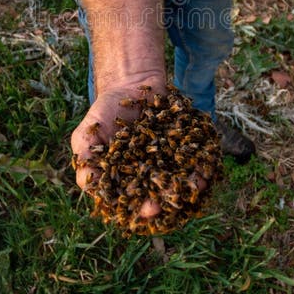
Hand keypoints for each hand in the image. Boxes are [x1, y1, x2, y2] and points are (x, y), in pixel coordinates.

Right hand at [72, 79, 207, 222]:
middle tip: (173, 200)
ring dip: (192, 185)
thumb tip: (91, 189)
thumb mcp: (87, 135)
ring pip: (183, 179)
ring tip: (197, 185)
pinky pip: (197, 157)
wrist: (130, 84)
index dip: (142, 209)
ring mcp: (169, 160)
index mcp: (127, 179)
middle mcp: (150, 174)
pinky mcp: (184, 145)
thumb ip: (85, 161)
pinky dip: (203, 164)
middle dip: (170, 200)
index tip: (149, 209)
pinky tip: (207, 167)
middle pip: (162, 194)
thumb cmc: (104, 113)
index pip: (135, 202)